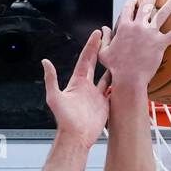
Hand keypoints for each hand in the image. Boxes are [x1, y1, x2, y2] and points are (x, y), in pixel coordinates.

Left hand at [42, 29, 109, 148]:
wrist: (76, 136)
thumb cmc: (65, 119)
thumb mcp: (55, 97)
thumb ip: (51, 79)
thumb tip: (45, 62)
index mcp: (77, 82)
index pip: (85, 60)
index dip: (91, 47)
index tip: (97, 34)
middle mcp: (87, 87)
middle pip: (96, 65)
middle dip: (101, 51)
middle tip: (109, 38)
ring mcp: (96, 95)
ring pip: (107, 77)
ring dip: (112, 66)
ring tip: (120, 54)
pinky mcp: (104, 105)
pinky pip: (113, 91)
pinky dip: (118, 84)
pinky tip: (125, 76)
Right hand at [99, 0, 170, 89]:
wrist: (128, 78)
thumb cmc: (115, 69)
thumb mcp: (104, 53)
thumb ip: (104, 39)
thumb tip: (103, 28)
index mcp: (124, 27)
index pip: (128, 9)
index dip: (131, 4)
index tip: (134, 2)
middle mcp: (138, 26)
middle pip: (146, 6)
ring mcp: (150, 33)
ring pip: (162, 14)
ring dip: (170, 4)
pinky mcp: (160, 43)